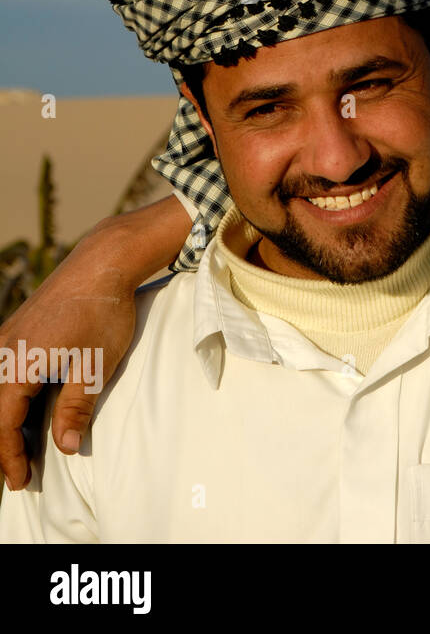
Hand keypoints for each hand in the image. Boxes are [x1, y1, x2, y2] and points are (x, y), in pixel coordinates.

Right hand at [0, 196, 189, 489]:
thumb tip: (64, 448)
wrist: (102, 263)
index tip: (19, 481)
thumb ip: (76, 408)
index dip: (10, 456)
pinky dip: (9, 395)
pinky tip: (22, 404)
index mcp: (18, 367)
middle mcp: (3, 352)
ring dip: (5, 420)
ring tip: (19, 446)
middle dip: (3, 444)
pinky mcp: (18, 328)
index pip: (4, 424)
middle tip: (18, 473)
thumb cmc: (103, 314)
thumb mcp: (96, 366)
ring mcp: (7, 338)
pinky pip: (2, 370)